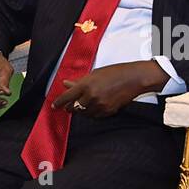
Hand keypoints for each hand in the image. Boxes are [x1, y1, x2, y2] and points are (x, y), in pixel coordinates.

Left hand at [52, 60, 171, 117]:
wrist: (134, 79)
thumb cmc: (115, 72)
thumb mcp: (94, 74)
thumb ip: (79, 81)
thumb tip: (66, 84)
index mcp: (86, 85)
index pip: (66, 97)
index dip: (58, 102)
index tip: (54, 106)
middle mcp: (91, 96)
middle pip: (73, 107)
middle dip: (69, 107)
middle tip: (67, 105)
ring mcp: (100, 105)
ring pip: (83, 113)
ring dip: (80, 110)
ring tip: (82, 104)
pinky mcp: (107, 111)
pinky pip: (94, 115)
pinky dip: (91, 112)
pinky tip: (93, 106)